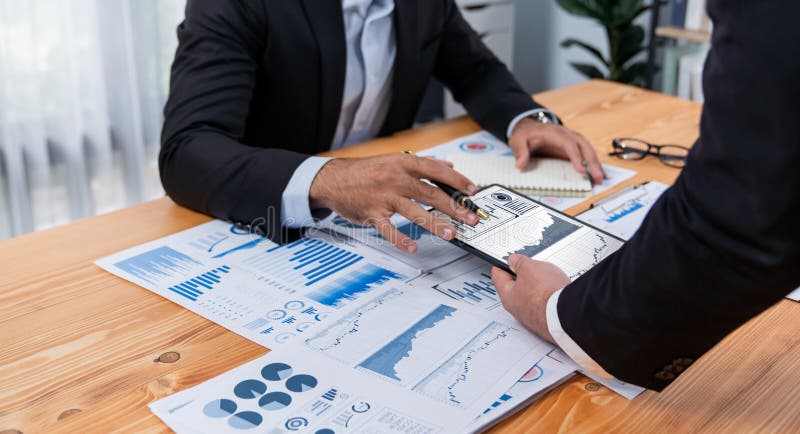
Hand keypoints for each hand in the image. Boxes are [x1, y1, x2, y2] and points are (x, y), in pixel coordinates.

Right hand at [309, 153, 479, 252]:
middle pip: (431, 193)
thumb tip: (446, 164)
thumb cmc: (365, 171)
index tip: (472, 191)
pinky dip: (401, 239)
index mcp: (404, 163)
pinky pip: (389, 229)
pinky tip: (412, 248)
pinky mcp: (373, 213)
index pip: (437, 170)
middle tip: (470, 218)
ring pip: (414, 212)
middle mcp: (396, 178)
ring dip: (435, 224)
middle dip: (454, 207)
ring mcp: (384, 197)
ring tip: (451, 234)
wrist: (333, 179)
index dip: (457, 180)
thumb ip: (422, 163)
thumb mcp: (394, 160)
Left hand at [491, 254, 569, 343]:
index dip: (500, 265)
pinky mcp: (547, 321)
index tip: (502, 261)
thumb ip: (519, 263)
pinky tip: (556, 293)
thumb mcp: (529, 268)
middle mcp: (518, 310)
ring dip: (537, 288)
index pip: (498, 277)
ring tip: (547, 280)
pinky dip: (548, 298)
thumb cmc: (548, 293)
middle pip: (515, 289)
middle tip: (529, 268)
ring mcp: (533, 318)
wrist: (570, 314)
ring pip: (531, 298)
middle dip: (522, 277)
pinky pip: (544, 306)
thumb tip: (513, 261)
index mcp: (508, 296)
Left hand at [509, 117, 605, 183]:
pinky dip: (593, 162)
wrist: (529, 127)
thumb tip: (521, 164)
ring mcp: (572, 139)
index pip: (568, 143)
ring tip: (600, 177)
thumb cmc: (525, 134)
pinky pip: (586, 153)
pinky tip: (598, 173)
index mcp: (554, 132)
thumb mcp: (517, 140)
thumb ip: (520, 151)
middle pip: (583, 145)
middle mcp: (566, 134)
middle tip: (597, 176)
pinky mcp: (573, 146)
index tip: (580, 170)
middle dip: (592, 161)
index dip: (575, 156)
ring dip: (595, 163)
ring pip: (588, 149)